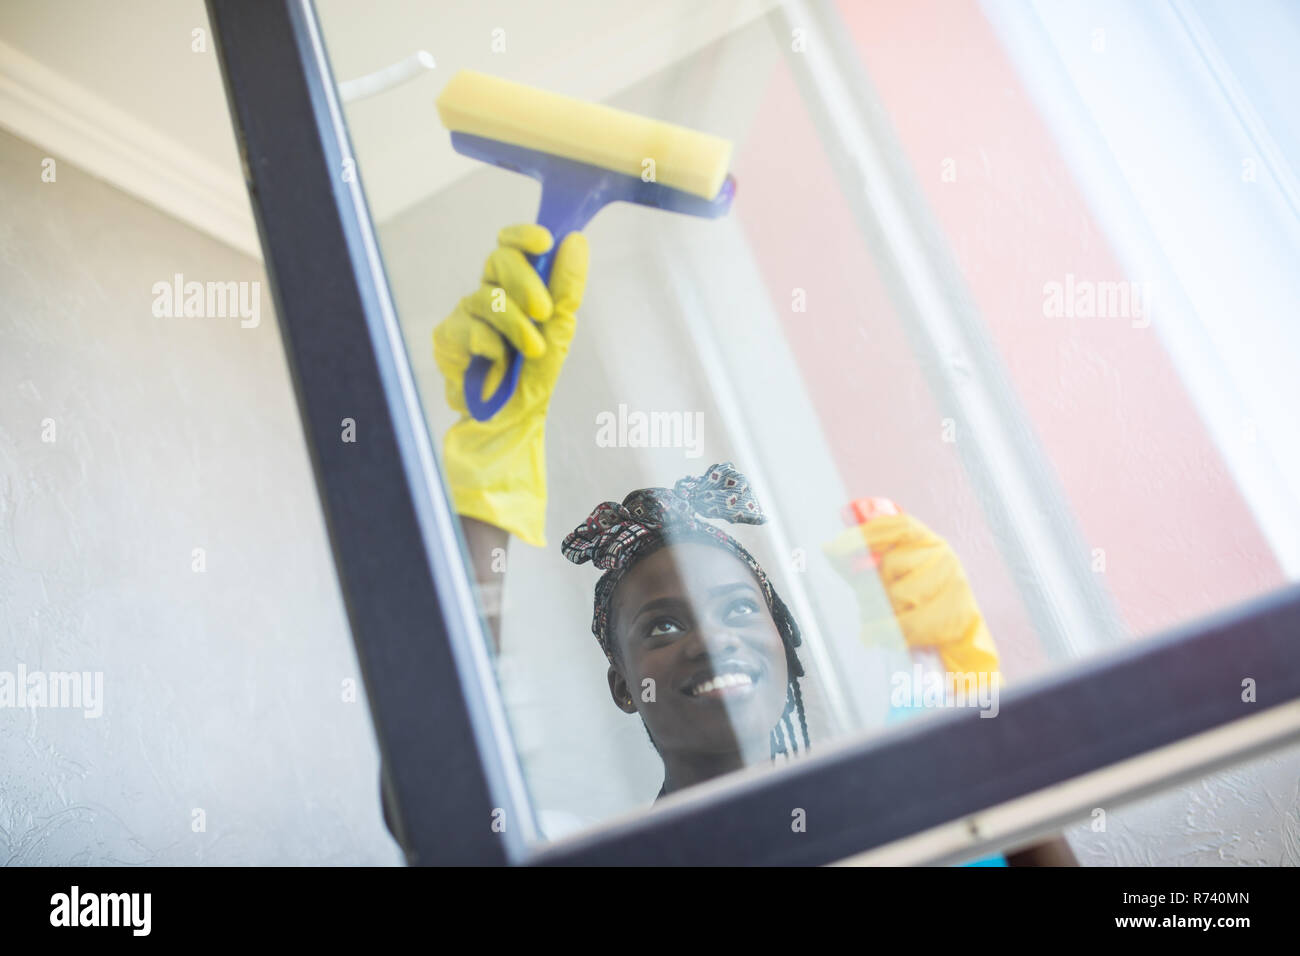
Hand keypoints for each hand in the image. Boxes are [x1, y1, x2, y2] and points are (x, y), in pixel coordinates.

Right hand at [433, 224, 588, 546]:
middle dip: (526, 283)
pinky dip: (488, 344)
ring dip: (515, 325)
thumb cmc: (533, 374)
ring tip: (532, 350)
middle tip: (544, 311)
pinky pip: (466, 328)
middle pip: (498, 261)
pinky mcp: (447, 338)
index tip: (544, 241)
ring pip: (486, 298)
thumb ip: (567, 288)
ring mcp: (465, 314)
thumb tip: (576, 242)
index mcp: (516, 286)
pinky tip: (497, 361)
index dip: (524, 235)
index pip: (514, 244)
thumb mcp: (559, 331)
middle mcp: (489, 294)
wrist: (510, 421)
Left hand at [824, 500, 1001, 679]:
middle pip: (891, 564)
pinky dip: (887, 632)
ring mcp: (952, 580)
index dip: (863, 534)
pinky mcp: (956, 610)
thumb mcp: (885, 576)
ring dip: (879, 613)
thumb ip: (859, 562)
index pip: (894, 526)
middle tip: (864, 602)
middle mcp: (941, 553)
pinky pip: (910, 623)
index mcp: (923, 538)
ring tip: (877, 620)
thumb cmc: (916, 599)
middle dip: (868, 588)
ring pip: (900, 595)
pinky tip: (877, 635)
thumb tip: (827, 548)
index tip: (836, 547)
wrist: (956, 631)